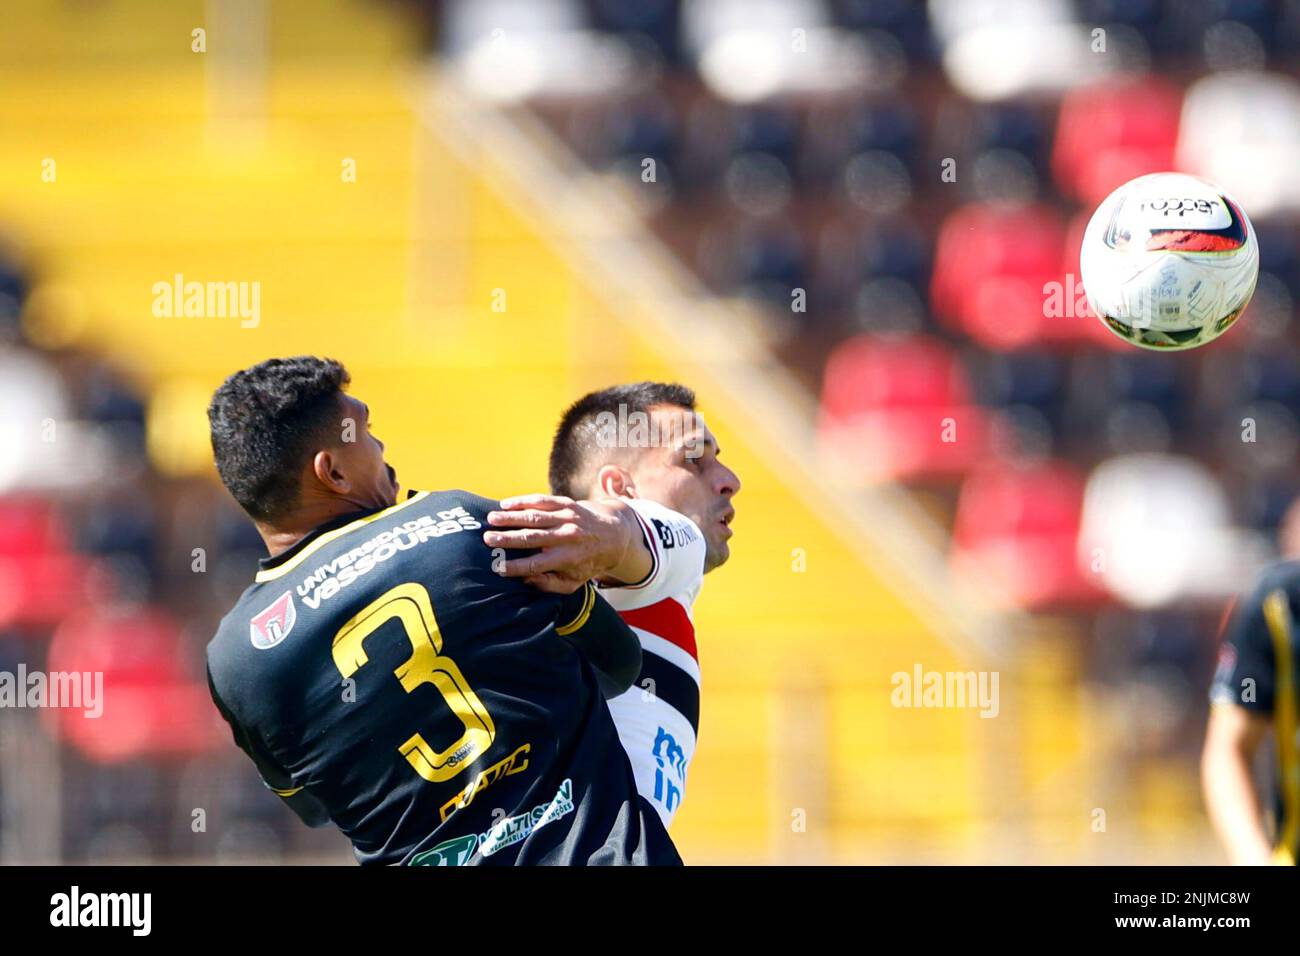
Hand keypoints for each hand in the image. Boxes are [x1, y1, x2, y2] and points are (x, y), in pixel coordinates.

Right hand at [482, 494, 650, 593]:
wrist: (613, 536)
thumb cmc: (586, 563)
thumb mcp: (573, 582)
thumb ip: (549, 584)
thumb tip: (526, 579)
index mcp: (567, 559)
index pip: (537, 564)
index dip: (516, 567)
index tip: (497, 567)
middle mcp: (567, 537)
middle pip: (532, 538)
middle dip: (508, 539)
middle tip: (487, 539)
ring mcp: (567, 518)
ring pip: (535, 517)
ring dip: (511, 517)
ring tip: (490, 519)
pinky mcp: (567, 503)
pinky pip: (542, 500)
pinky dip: (523, 501)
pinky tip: (505, 504)